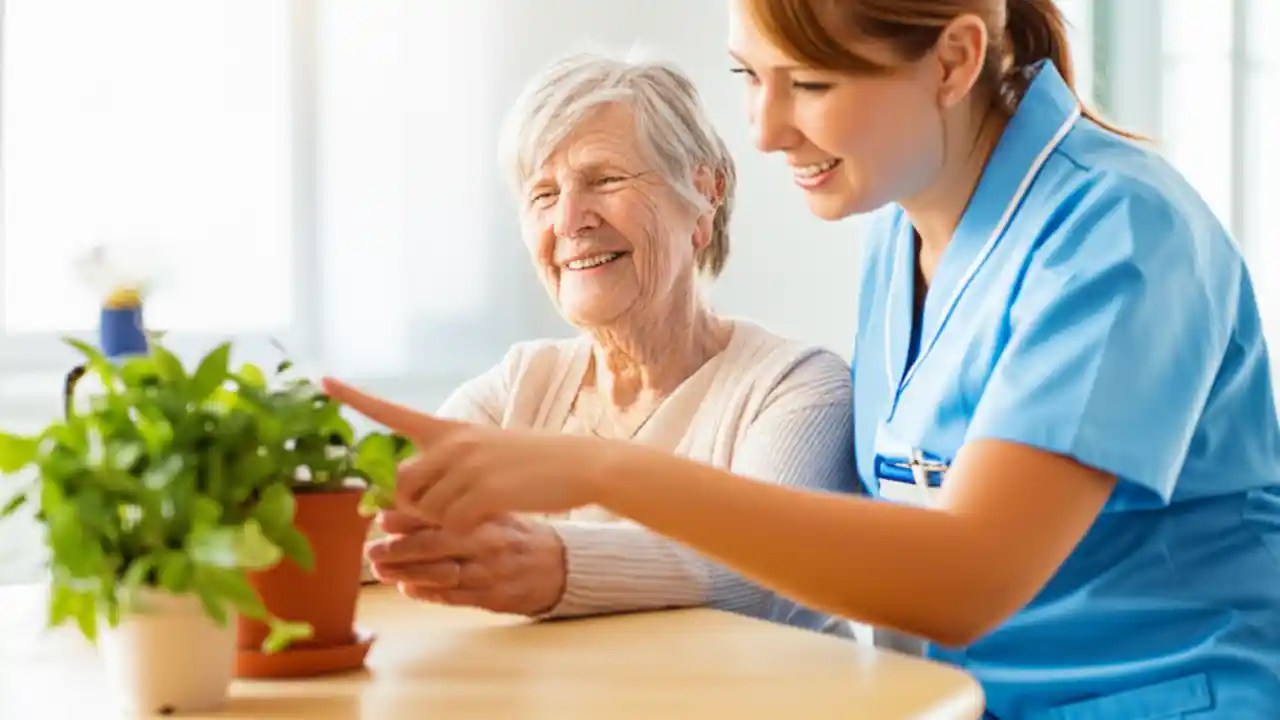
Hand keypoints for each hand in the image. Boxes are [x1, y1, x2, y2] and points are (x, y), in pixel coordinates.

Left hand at [321, 377, 624, 530]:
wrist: (580, 465)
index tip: (322, 381)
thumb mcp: (484, 453)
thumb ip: (443, 469)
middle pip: (401, 487)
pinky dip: (467, 531)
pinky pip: (452, 526)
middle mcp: (452, 444)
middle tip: (451, 509)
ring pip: (427, 512)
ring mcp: (468, 467)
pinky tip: (493, 516)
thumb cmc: (530, 466)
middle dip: (412, 508)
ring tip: (484, 507)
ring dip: (447, 522)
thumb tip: (400, 498)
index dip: (355, 398)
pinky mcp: (485, 493)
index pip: (392, 413)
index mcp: (448, 430)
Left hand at [365, 509, 567, 615]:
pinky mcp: (495, 597)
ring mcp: (493, 571)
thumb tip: (407, 493)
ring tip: (380, 571)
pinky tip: (407, 588)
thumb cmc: (518, 532)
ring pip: (440, 574)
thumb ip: (458, 503)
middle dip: (398, 548)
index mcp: (489, 512)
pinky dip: (427, 594)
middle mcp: (490, 541)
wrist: (562, 564)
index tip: (381, 517)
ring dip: (406, 574)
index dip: (407, 515)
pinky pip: (455, 597)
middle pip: (435, 543)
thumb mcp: (495, 509)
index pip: (441, 510)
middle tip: (371, 550)